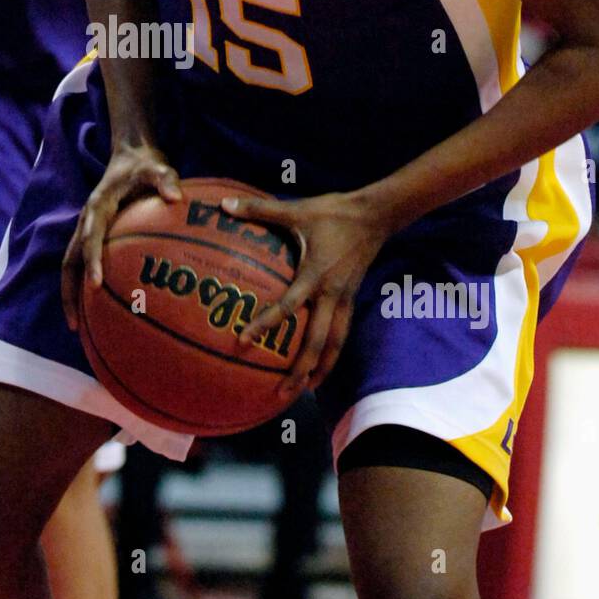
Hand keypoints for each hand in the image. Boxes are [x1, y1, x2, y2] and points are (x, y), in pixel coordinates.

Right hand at [62, 145, 181, 330]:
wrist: (131, 154)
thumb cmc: (145, 164)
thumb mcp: (158, 167)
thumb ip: (166, 180)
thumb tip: (177, 198)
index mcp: (97, 207)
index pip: (90, 238)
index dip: (92, 261)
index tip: (97, 285)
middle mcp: (86, 221)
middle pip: (69, 262)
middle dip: (70, 292)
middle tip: (76, 324)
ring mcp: (88, 230)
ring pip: (71, 266)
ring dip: (72, 295)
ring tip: (79, 327)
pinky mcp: (95, 236)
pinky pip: (84, 264)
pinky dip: (85, 286)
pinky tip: (101, 310)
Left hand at [220, 189, 392, 396]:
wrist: (375, 216)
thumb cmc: (334, 213)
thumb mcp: (296, 209)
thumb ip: (259, 209)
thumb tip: (224, 205)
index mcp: (314, 275)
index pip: (287, 307)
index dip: (265, 324)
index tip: (243, 341)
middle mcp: (330, 294)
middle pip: (317, 343)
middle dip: (300, 370)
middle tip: (282, 393)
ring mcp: (344, 299)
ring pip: (334, 344)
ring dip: (320, 369)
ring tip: (305, 391)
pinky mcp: (351, 299)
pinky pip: (342, 333)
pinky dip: (332, 353)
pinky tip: (322, 365)